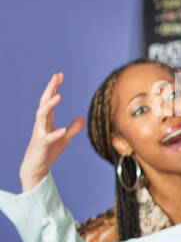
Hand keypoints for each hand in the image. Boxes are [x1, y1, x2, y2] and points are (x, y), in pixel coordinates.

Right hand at [20, 73, 83, 191]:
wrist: (36, 166)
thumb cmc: (48, 151)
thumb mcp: (64, 139)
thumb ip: (73, 128)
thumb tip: (82, 118)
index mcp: (46, 120)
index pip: (49, 100)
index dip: (54, 87)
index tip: (59, 75)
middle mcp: (41, 123)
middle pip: (44, 102)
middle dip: (50, 89)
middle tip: (56, 77)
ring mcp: (40, 133)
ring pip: (41, 115)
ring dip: (49, 105)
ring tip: (58, 96)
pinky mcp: (42, 144)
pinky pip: (48, 138)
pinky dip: (55, 133)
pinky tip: (62, 130)